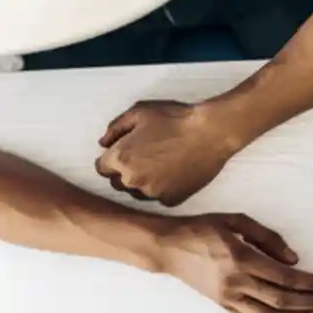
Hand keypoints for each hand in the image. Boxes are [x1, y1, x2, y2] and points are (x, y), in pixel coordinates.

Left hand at [95, 100, 242, 205]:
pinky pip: (158, 199)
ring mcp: (153, 193)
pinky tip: (172, 175)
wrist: (211, 133)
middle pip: (117, 183)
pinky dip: (162, 189)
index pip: (101, 168)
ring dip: (142, 183)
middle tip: (143, 159)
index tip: (124, 153)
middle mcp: (133, 180)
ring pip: (138, 194)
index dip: (111, 159)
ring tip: (158, 167)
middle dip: (124, 173)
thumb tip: (103, 143)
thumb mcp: (139, 112)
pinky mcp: (172, 200)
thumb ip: (115, 128)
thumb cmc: (174, 118)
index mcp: (121, 159)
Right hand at [149, 213, 312, 312]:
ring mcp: (228, 297)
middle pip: (282, 299)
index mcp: (242, 259)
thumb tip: (295, 260)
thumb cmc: (202, 229)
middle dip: (310, 300)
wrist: (167, 247)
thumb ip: (268, 238)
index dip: (311, 283)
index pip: (286, 278)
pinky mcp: (223, 305)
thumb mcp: (236, 221)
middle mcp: (236, 282)